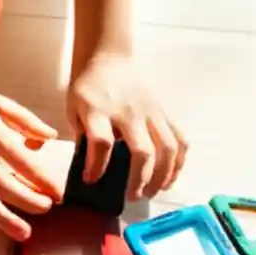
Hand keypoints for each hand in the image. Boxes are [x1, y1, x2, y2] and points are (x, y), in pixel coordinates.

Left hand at [67, 53, 187, 199]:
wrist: (107, 58)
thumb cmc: (87, 88)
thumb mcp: (74, 110)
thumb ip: (84, 137)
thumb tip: (93, 169)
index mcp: (99, 111)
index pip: (101, 142)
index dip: (96, 166)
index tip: (91, 181)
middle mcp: (128, 112)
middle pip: (142, 151)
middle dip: (139, 179)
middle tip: (132, 196)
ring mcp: (151, 110)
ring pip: (167, 147)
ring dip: (163, 175)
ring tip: (154, 191)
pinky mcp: (164, 110)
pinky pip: (180, 137)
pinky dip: (180, 160)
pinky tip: (171, 175)